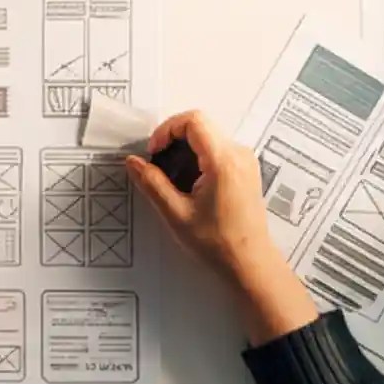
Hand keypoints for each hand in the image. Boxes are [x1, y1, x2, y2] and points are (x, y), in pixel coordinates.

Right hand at [125, 111, 317, 345]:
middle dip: (173, 141)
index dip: (166, 130)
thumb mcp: (176, 213)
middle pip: (200, 126)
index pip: (193, 121)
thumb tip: (133, 162)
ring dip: (185, 152)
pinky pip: (217, 150)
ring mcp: (245, 161)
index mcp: (223, 161)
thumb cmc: (217, 243)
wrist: (250, 263)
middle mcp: (238, 154)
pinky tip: (189, 187)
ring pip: (207, 138)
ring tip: (174, 182)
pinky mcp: (245, 170)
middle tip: (158, 168)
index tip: (154, 152)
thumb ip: (151, 183)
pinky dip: (197, 160)